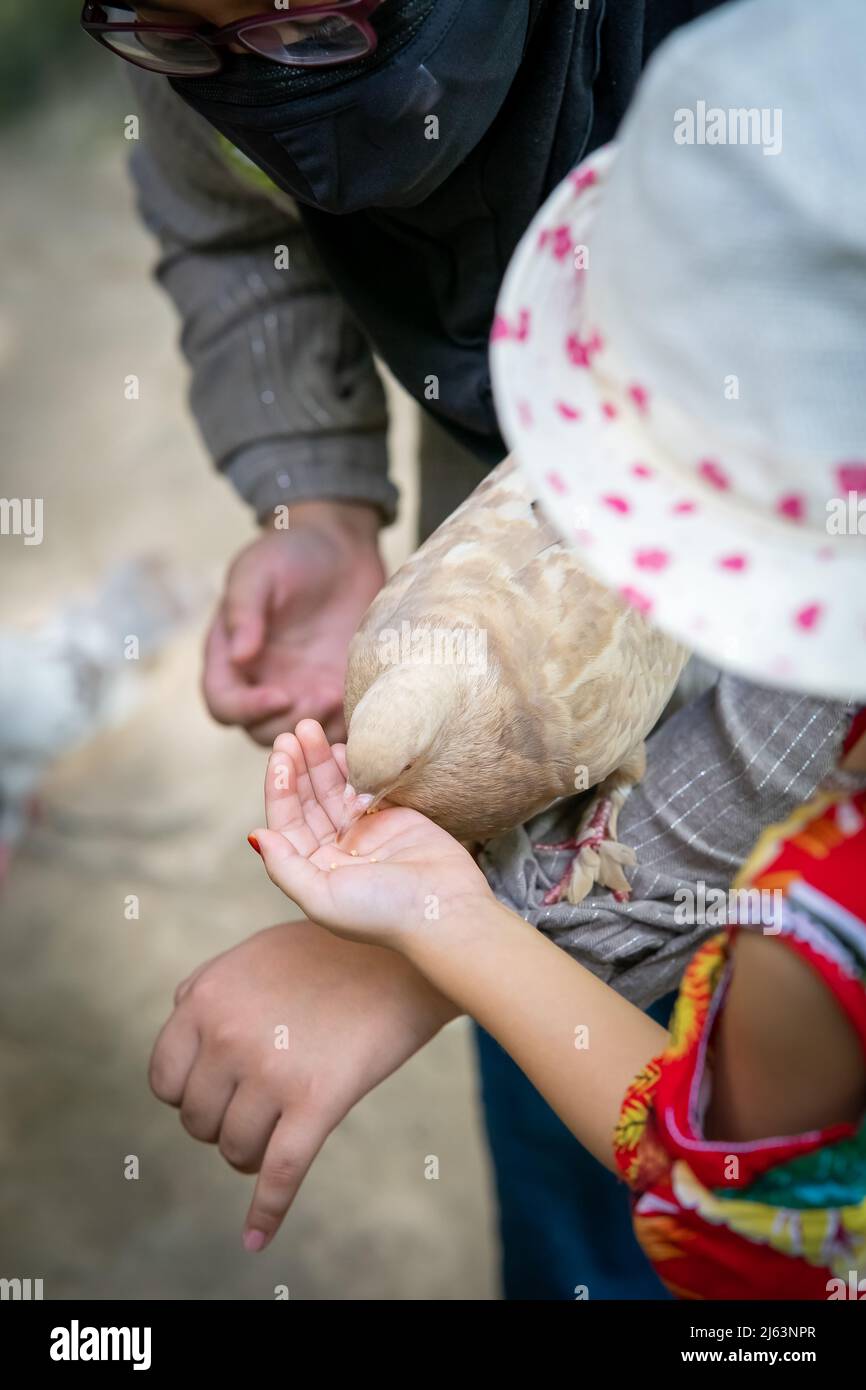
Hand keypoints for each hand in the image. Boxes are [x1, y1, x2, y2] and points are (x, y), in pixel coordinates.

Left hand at [149, 918, 458, 1250]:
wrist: (409, 951)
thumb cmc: (334, 949)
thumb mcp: (255, 952)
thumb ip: (209, 986)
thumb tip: (180, 1020)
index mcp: (205, 997)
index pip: (165, 1081)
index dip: (191, 1097)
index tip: (221, 1095)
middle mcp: (226, 1034)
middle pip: (199, 1121)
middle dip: (226, 1123)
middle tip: (261, 1109)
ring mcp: (270, 1070)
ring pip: (234, 1150)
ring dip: (252, 1153)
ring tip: (280, 1132)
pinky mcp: (317, 1100)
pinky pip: (280, 1173)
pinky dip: (266, 1213)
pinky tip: (256, 1237)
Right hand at [203, 501, 384, 744]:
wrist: (341, 548)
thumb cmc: (291, 552)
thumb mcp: (260, 570)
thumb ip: (245, 609)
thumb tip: (239, 656)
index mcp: (230, 657)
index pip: (224, 703)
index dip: (246, 710)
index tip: (280, 696)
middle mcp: (262, 681)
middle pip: (260, 730)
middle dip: (288, 724)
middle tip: (321, 699)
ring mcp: (300, 690)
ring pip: (300, 735)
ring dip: (319, 729)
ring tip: (341, 699)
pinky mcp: (335, 691)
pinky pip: (337, 726)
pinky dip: (347, 726)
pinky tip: (364, 705)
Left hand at [250, 720, 493, 948]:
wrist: (443, 909)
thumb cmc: (381, 912)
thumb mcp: (320, 898)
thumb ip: (284, 867)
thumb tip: (257, 835)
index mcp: (314, 870)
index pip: (288, 821)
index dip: (281, 787)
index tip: (281, 754)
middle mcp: (336, 850)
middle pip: (309, 800)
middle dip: (300, 765)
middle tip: (296, 731)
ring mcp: (365, 833)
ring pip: (335, 790)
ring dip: (322, 760)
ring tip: (313, 730)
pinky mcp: (394, 818)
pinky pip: (366, 786)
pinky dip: (354, 766)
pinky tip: (344, 746)